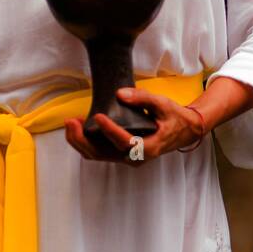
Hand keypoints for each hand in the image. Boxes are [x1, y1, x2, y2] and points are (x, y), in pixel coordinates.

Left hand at [63, 88, 206, 166]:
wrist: (183, 131)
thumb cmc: (174, 118)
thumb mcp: (163, 104)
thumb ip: (143, 98)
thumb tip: (120, 94)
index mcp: (148, 148)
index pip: (125, 142)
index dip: (110, 130)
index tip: (98, 116)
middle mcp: (134, 157)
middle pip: (102, 154)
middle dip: (82, 139)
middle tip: (71, 122)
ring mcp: (125, 157)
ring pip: (96, 155)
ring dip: (80, 141)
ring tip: (70, 123)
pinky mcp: (119, 153)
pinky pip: (98, 152)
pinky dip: (85, 141)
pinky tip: (78, 126)